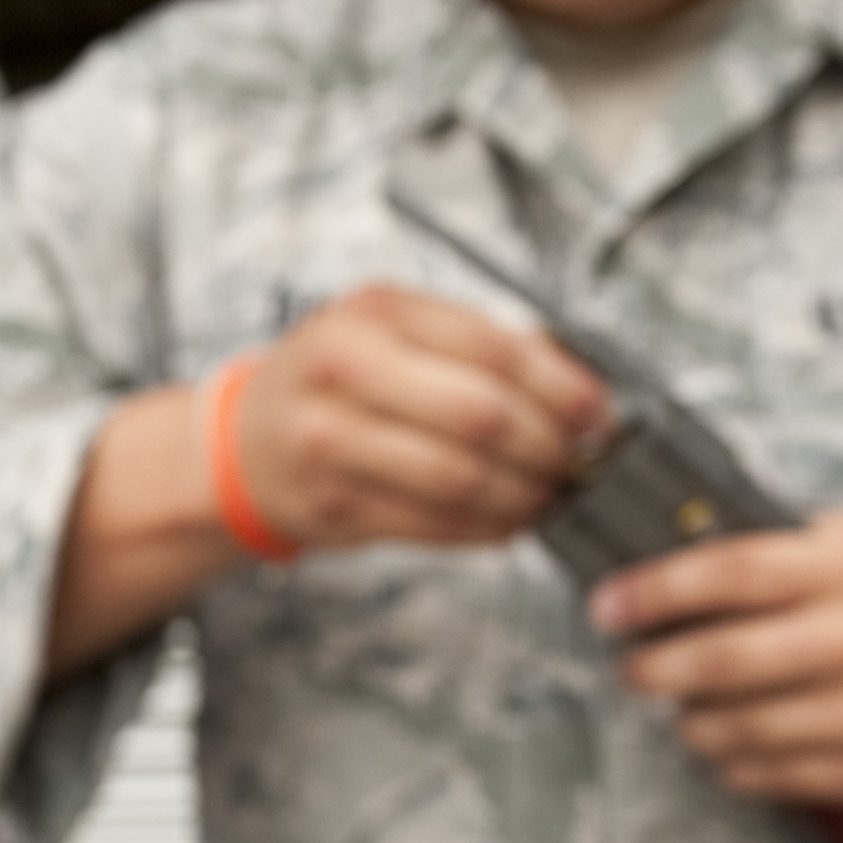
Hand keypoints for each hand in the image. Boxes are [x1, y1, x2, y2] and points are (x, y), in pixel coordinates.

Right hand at [226, 283, 608, 553]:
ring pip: (461, 480)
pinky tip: (505, 519)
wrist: (245, 439)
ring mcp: (331, 442)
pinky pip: (434, 525)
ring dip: (522, 496)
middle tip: (574, 460)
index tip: (596, 414)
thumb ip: (475, 345)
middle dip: (547, 447)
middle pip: (481, 417)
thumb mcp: (393, 330)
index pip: (492, 349)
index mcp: (374, 314)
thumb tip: (575, 387)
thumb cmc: (337, 380)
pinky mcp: (333, 506)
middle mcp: (345, 371)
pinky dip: (487, 529)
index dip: (561, 387)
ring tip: (545, 493)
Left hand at [590, 501, 842, 816]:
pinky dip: (736, 764)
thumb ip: (804, 542)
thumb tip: (700, 552)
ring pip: (738, 728)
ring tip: (682, 709)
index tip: (608, 605)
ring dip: (692, 722)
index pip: (727, 572)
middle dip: (655, 666)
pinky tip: (729, 747)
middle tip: (633, 667)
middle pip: (718, 660)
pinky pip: (776, 775)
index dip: (652, 591)